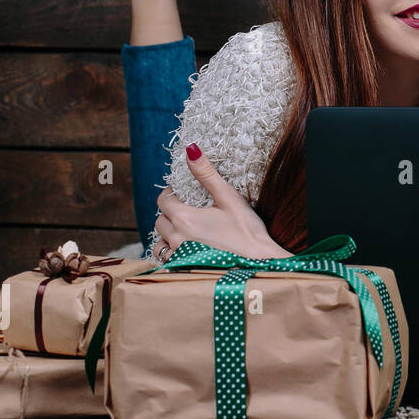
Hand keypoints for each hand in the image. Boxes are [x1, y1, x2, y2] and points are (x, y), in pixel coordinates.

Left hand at [154, 143, 292, 260]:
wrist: (258, 263)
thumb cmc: (247, 230)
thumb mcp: (229, 198)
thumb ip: (207, 174)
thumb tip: (191, 150)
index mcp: (184, 218)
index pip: (164, 200)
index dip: (171, 193)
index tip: (182, 193)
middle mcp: (176, 238)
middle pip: (160, 220)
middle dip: (170, 212)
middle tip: (188, 209)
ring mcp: (179, 256)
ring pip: (160, 241)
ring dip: (169, 233)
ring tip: (187, 230)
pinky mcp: (184, 268)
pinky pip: (167, 257)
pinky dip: (173, 250)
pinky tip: (189, 247)